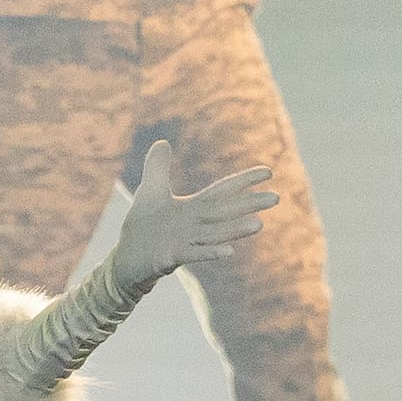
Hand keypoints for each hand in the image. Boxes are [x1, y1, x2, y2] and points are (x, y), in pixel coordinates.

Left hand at [111, 139, 277, 284]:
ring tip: (259, 225)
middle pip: (225, 212)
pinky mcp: (170, 256)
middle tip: (276, 198)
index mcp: (192, 209)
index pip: (222, 192)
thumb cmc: (142, 227)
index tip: (268, 171)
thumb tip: (162, 142)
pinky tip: (229, 252)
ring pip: (214, 234)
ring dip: (235, 230)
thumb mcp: (149, 191)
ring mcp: (184, 242)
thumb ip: (158, 167)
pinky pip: (193, 254)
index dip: (243, 181)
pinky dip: (210, 253)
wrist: (125, 259)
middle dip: (249, 204)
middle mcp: (194, 225)